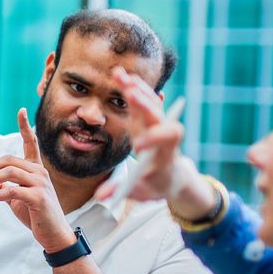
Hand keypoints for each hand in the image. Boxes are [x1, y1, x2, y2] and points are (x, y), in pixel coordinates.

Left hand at [0, 109, 74, 250]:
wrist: (53, 235)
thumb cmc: (35, 215)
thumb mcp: (15, 199)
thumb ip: (3, 187)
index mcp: (36, 169)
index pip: (31, 143)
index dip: (25, 126)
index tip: (20, 110)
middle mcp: (40, 173)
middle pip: (9, 160)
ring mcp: (41, 184)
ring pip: (9, 173)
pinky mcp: (38, 198)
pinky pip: (12, 191)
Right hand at [93, 66, 211, 218]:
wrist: (172, 176)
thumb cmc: (156, 186)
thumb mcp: (141, 193)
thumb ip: (121, 192)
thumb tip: (100, 197)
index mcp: (166, 153)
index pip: (169, 138)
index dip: (156, 138)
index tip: (140, 145)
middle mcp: (164, 135)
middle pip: (158, 116)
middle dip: (145, 105)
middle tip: (129, 92)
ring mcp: (157, 126)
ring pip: (150, 104)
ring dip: (136, 89)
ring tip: (120, 76)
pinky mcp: (150, 120)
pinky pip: (145, 101)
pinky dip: (135, 89)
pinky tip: (123, 77)